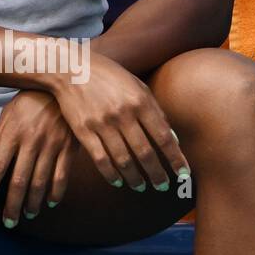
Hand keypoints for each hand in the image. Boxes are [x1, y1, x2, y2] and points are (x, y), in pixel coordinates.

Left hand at [0, 89, 79, 224]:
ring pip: (40, 183)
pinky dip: (56, 193)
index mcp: (13, 133)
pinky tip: (50, 203)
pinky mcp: (69, 148)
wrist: (65, 83)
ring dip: (32, 203)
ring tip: (26, 214)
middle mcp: (31, 142)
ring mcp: (52, 146)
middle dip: (11, 205)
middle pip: (19, 181)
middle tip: (8, 222)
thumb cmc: (31, 99)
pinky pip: (62, 176)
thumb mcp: (9, 112)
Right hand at [50, 53, 189, 190]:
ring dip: (135, 178)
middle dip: (157, 174)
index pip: (164, 138)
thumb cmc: (110, 77)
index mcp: (140, 101)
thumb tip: (173, 140)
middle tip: (163, 186)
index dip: (175, 159)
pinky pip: (101, 160)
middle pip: (145, 153)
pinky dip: (111, 174)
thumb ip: (156, 111)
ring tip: (142, 186)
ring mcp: (102, 124)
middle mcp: (123, 114)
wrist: (71, 68)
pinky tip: (118, 181)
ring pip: (123, 161)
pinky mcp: (84, 131)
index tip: (183, 174)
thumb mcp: (137, 86)